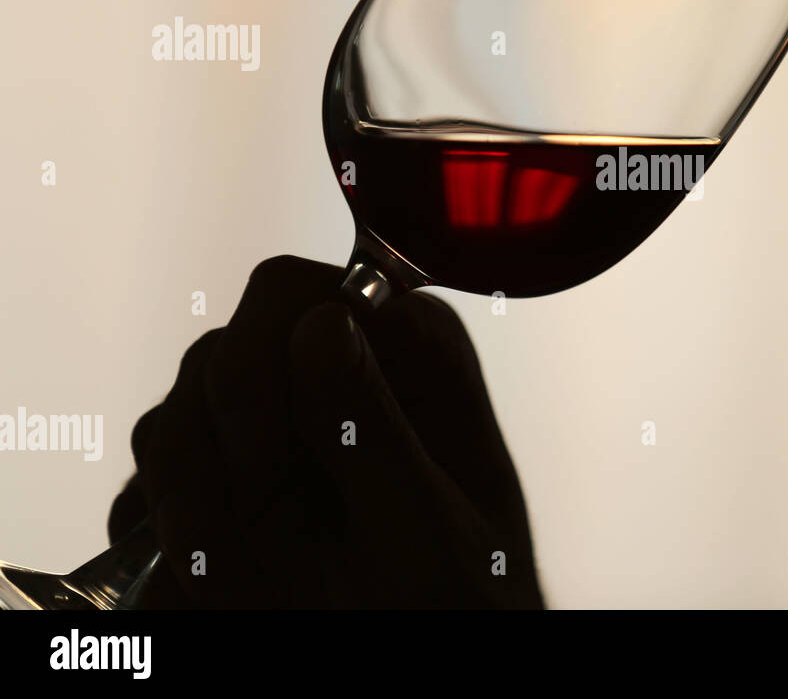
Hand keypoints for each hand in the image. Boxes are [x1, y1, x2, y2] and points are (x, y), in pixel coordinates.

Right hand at [108, 255, 542, 607]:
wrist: (432, 662)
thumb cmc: (457, 599)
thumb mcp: (423, 527)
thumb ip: (373, 427)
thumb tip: (321, 321)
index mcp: (413, 350)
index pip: (297, 295)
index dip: (257, 367)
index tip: (259, 463)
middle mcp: (345, 366)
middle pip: (224, 352)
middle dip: (210, 445)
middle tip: (222, 534)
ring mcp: (286, 418)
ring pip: (181, 411)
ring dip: (181, 496)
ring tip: (218, 576)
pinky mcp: (241, 472)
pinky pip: (161, 472)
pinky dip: (162, 524)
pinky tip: (203, 574)